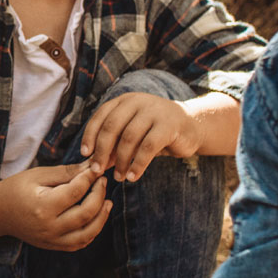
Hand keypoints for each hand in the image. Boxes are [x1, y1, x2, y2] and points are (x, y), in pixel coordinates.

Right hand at [0, 161, 109, 250]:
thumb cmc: (17, 189)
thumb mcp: (38, 175)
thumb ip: (66, 172)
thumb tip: (92, 166)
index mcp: (42, 206)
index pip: (75, 191)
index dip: (90, 178)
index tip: (96, 169)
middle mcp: (48, 226)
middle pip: (86, 213)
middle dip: (99, 195)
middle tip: (103, 182)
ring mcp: (52, 240)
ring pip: (88, 233)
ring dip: (102, 217)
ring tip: (108, 202)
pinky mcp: (54, 246)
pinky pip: (80, 243)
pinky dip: (93, 231)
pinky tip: (96, 217)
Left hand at [80, 92, 200, 181]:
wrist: (192, 127)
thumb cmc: (155, 132)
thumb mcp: (133, 135)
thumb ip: (114, 145)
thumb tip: (93, 164)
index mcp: (125, 101)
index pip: (101, 116)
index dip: (90, 135)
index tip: (85, 155)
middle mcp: (138, 102)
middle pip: (112, 126)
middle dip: (102, 151)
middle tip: (98, 170)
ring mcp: (154, 111)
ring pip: (129, 138)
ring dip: (120, 161)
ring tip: (118, 177)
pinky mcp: (169, 125)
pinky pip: (148, 147)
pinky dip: (138, 164)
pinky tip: (133, 176)